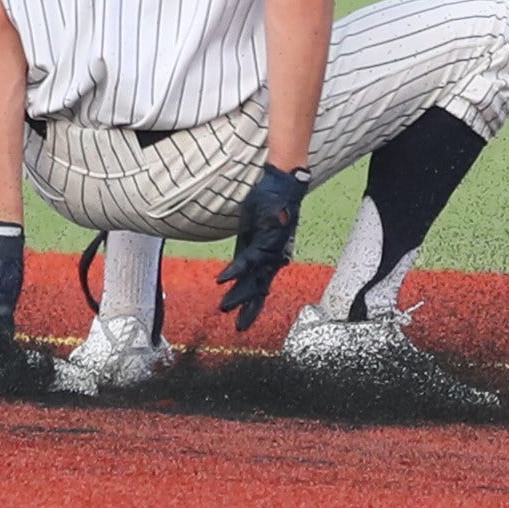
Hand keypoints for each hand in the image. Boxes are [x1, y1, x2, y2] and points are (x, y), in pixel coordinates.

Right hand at [215, 163, 310, 331]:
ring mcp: (271, 245)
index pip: (260, 283)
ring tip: (225, 308)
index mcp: (265, 253)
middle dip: (250, 308)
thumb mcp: (256, 226)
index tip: (242, 320)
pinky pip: (251, 256)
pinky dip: (237, 268)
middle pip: (260, 286)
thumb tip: (243, 257)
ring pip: (256, 276)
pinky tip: (224, 279)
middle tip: (239, 328)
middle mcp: (271, 253)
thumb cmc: (269, 200)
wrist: (283, 179)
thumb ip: (252, 244)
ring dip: (240, 292)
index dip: (253, 303)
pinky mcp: (268, 234)